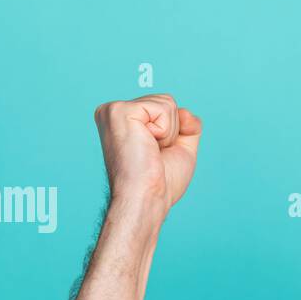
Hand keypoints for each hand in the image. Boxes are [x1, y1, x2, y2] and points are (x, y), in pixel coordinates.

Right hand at [93, 93, 201, 212]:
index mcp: (124, 120)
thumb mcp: (180, 149)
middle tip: (154, 154)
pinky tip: (147, 145)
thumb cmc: (161, 182)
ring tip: (150, 151)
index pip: (164, 107)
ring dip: (169, 133)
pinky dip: (165, 131)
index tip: (156, 154)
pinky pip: (163, 108)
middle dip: (172, 132)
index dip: (173, 133)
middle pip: (167, 102)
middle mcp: (114, 111)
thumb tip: (186, 111)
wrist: (147, 198)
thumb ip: (187, 126)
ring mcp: (113, 109)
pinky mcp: (118, 110)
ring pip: (167, 103)